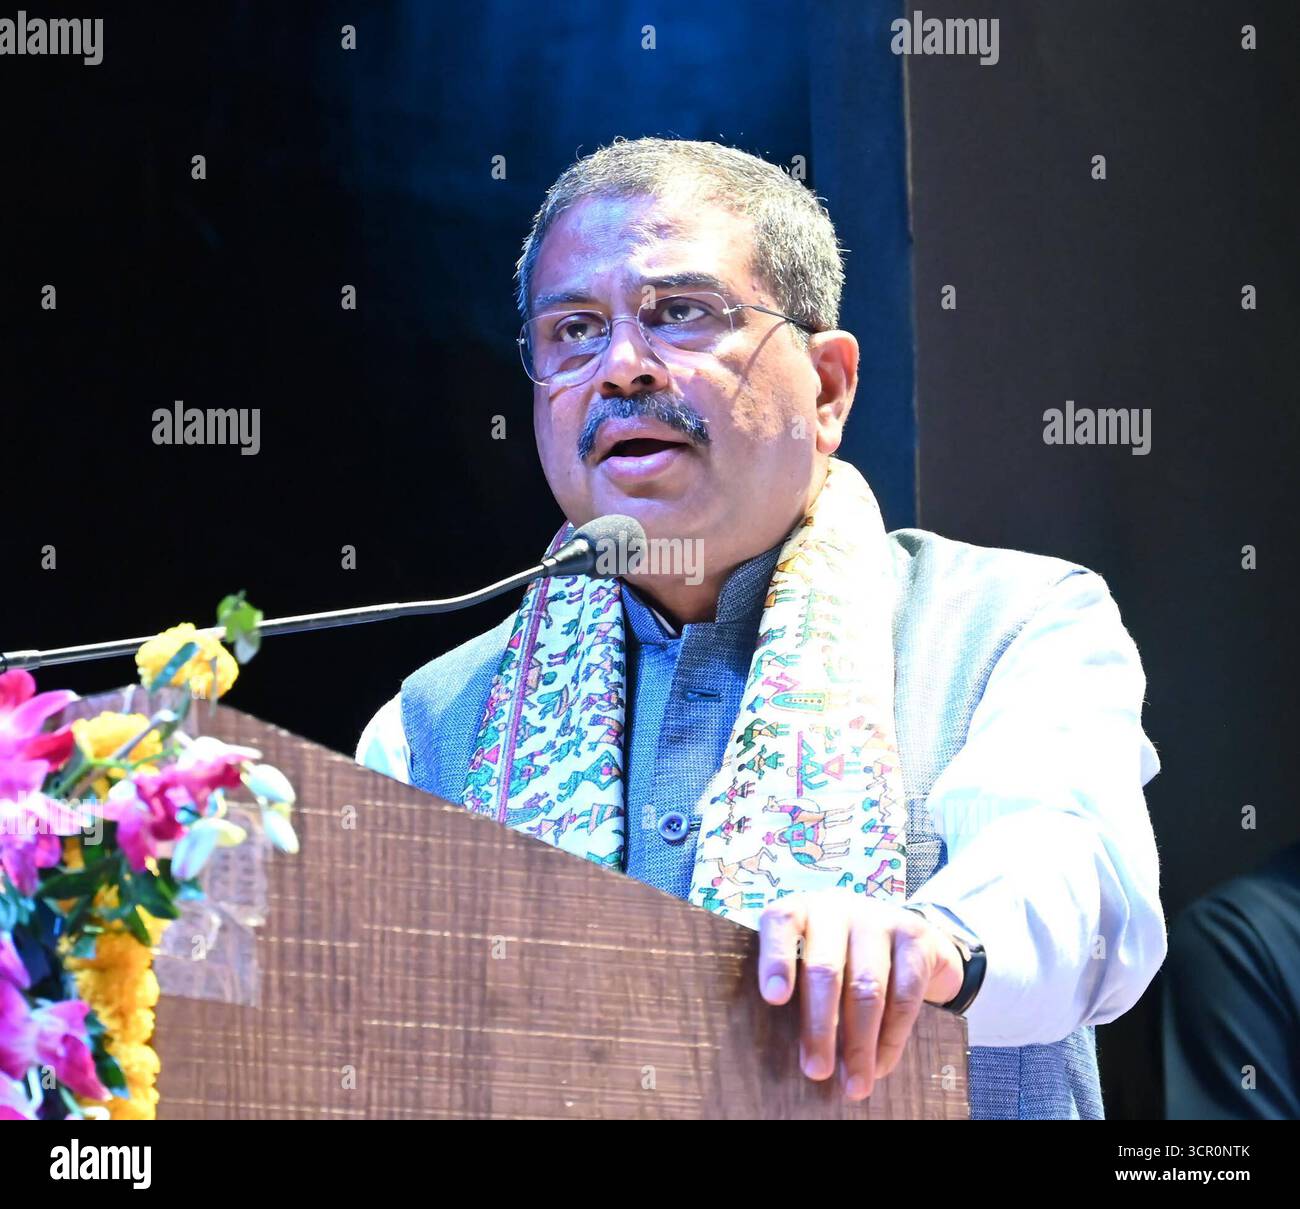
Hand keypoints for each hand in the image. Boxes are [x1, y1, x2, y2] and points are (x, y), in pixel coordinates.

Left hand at [758, 890, 964, 1100]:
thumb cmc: (843, 955)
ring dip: (859, 1043)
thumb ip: (799, 987)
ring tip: (854, 1084)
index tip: (773, 998)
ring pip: (867, 987)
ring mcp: (878, 918)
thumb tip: (787, 1051)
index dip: (775, 959)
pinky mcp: (914, 936)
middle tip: (816, 1071)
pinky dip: (892, 1038)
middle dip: (820, 1026)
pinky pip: (904, 995)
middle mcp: (837, 908)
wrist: (907, 934)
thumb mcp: (813, 956)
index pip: (781, 923)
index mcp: (801, 910)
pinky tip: (881, 1065)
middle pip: (826, 968)